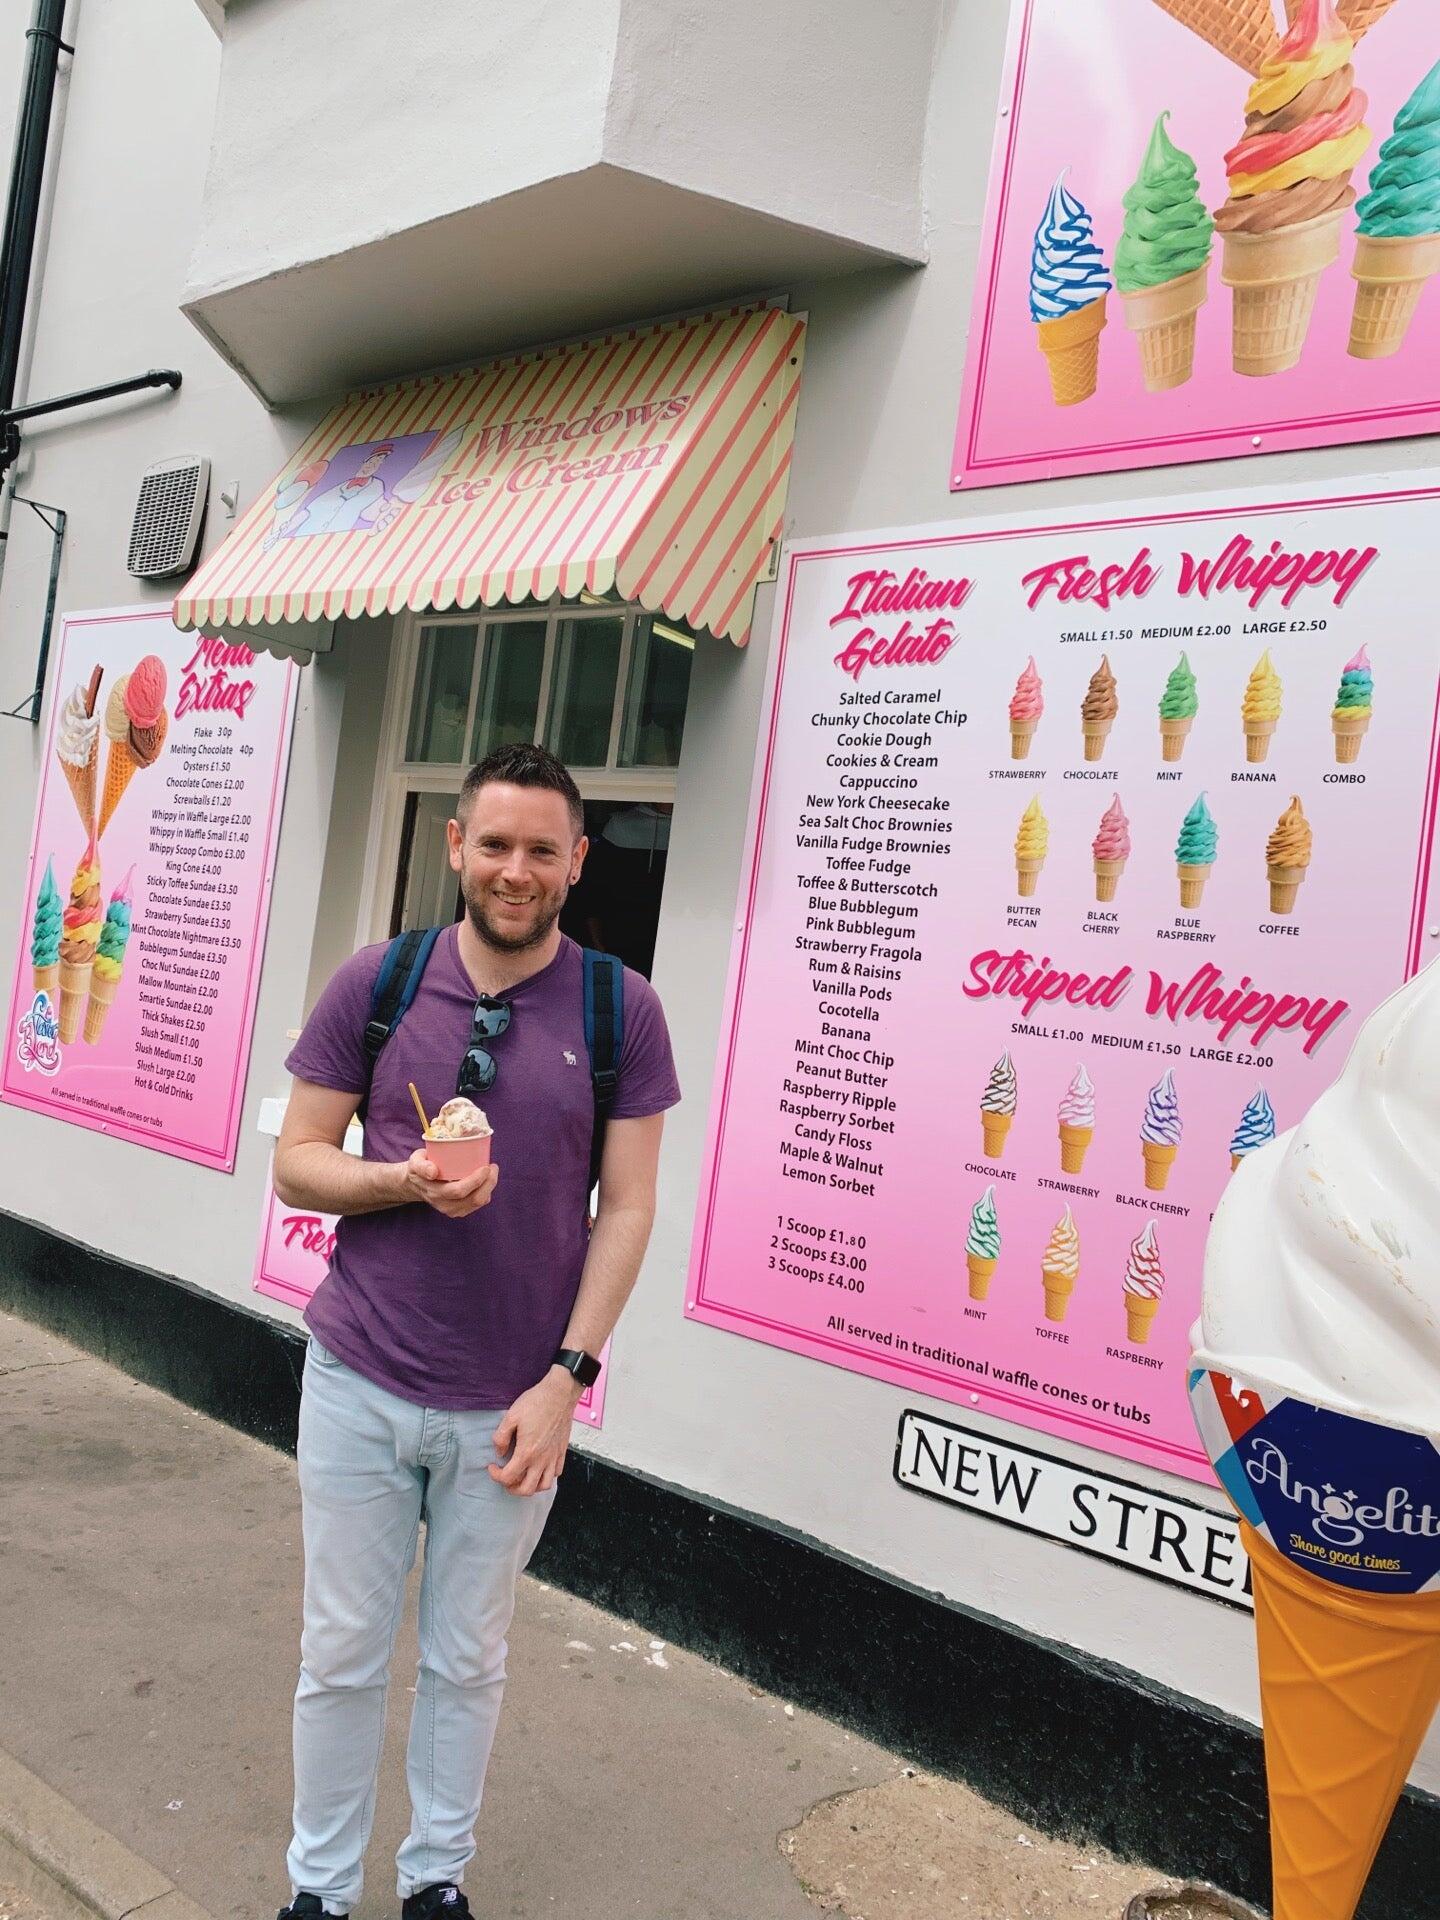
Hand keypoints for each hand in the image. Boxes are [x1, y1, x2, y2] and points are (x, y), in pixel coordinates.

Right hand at [399, 1149, 498, 1217]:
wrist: (416, 1184)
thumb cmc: (419, 1168)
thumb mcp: (415, 1162)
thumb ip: (422, 1166)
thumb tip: (433, 1172)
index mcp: (434, 1192)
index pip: (458, 1191)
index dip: (475, 1180)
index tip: (485, 1167)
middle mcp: (444, 1204)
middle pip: (473, 1199)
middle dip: (488, 1183)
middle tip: (493, 1167)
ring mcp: (452, 1210)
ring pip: (478, 1203)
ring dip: (489, 1187)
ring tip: (492, 1171)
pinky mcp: (459, 1210)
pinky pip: (478, 1204)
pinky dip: (486, 1191)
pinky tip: (486, 1180)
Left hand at [488, 1369, 580, 1495]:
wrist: (559, 1393)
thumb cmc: (536, 1403)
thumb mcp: (511, 1417)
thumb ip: (501, 1437)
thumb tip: (499, 1452)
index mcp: (526, 1453)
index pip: (508, 1477)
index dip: (496, 1475)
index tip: (492, 1467)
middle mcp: (541, 1459)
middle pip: (527, 1489)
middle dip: (512, 1488)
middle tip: (505, 1478)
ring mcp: (553, 1457)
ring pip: (544, 1485)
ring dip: (531, 1486)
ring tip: (523, 1477)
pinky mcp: (562, 1451)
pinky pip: (557, 1473)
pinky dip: (547, 1476)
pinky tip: (539, 1467)